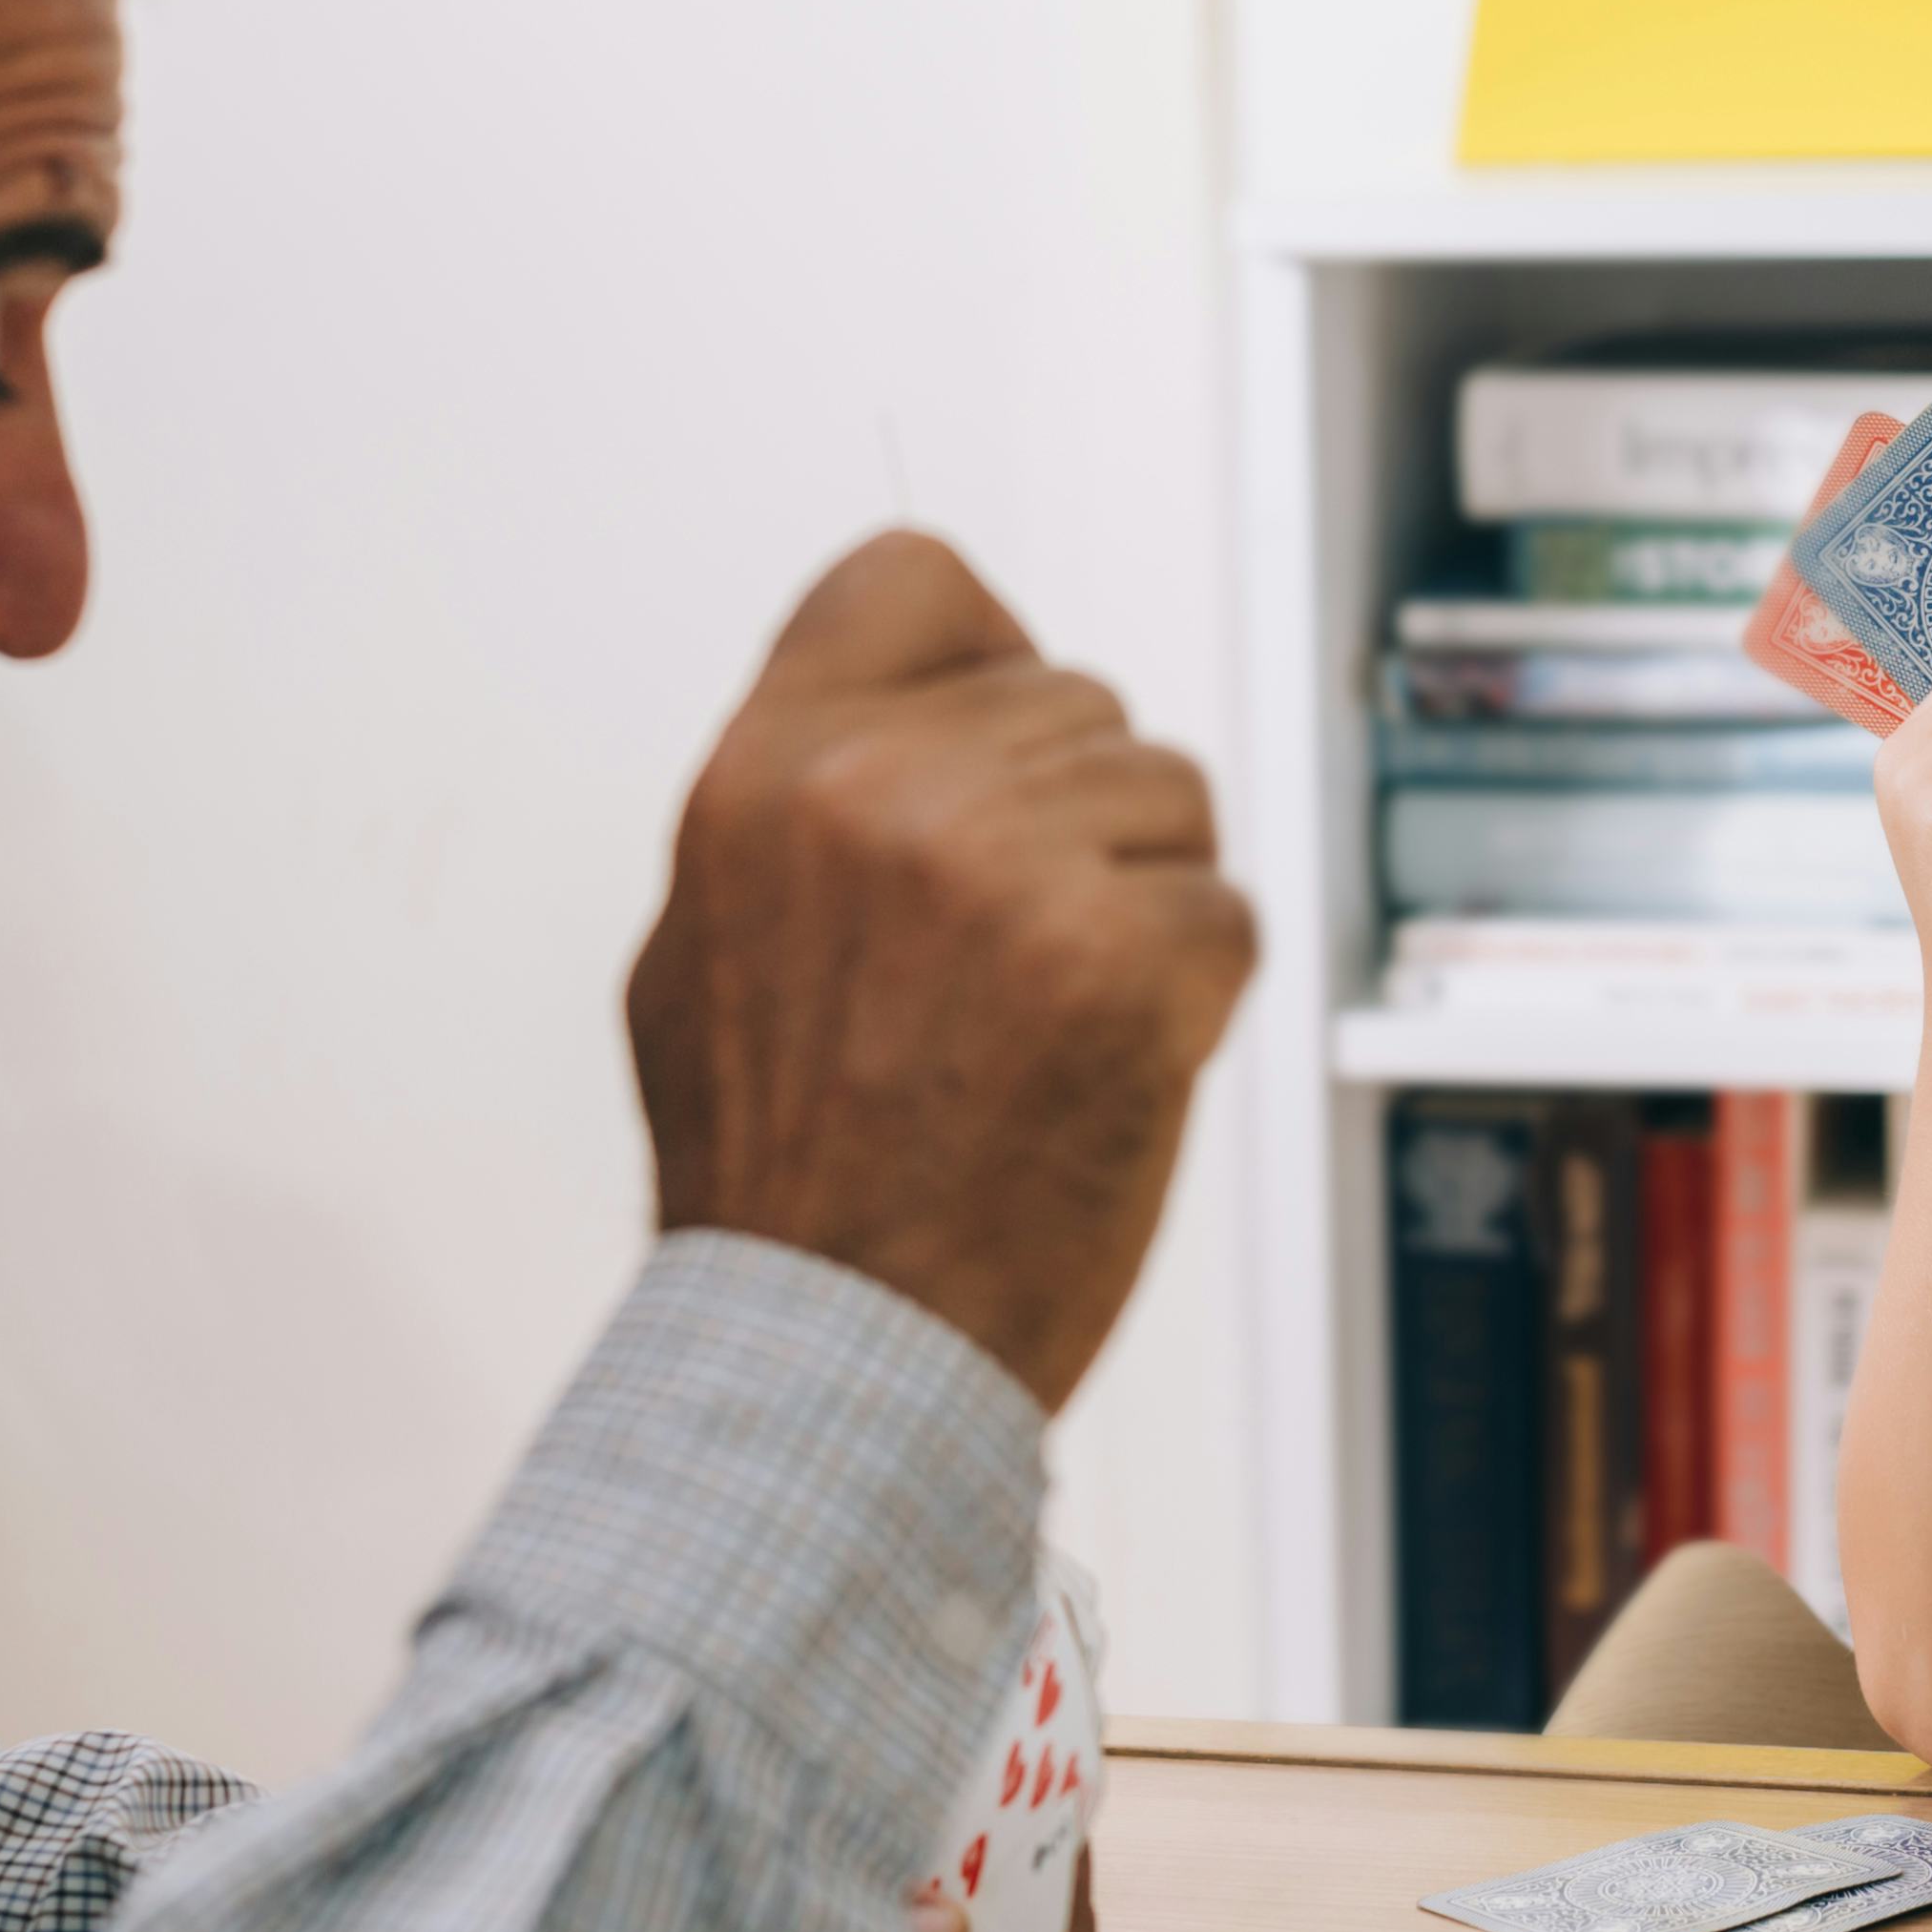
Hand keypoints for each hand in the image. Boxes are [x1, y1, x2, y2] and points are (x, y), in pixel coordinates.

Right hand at [630, 532, 1254, 1408]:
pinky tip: (1106, 1075)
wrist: (834, 1350)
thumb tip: (903, 730)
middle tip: (1007, 971)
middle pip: (1074, 703)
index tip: (1000, 735)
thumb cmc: (783, 1186)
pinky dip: (1195, 999)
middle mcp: (879, 790)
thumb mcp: (705, 950)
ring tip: (1047, 1029)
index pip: (913, 581)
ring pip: (1168, 798)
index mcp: (764, 774)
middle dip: (1077, 823)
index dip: (983, 649)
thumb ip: (801, 814)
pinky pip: (1226, 913)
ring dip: (1144, 907)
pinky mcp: (1123, 956)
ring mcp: (1008, 865)